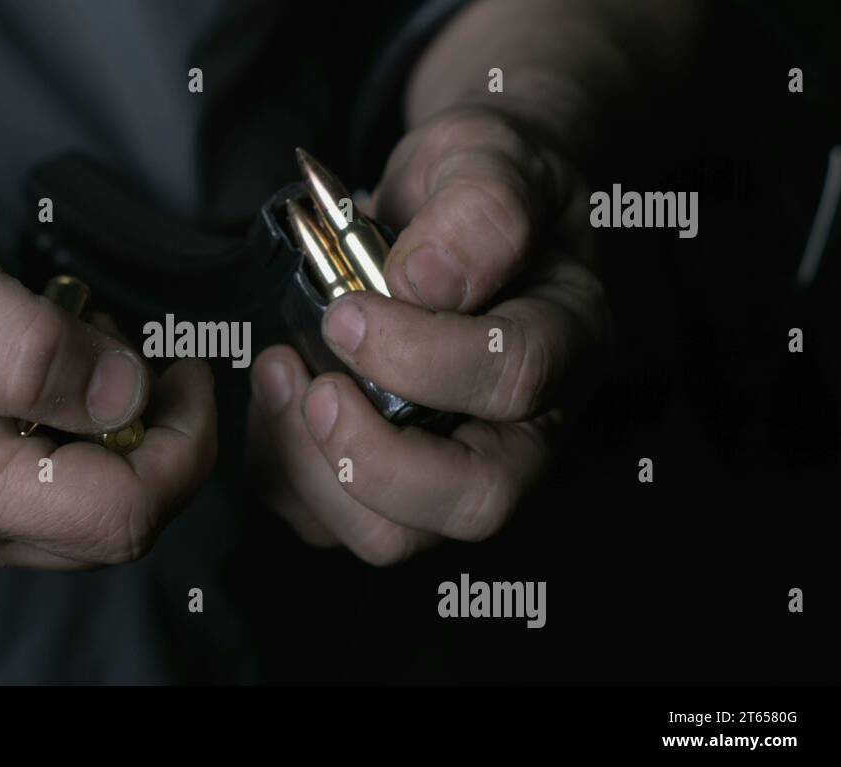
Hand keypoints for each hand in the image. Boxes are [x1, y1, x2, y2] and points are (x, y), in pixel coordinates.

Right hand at [0, 186, 216, 572]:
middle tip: (147, 359)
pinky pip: (29, 509)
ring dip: (112, 449)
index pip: (127, 514)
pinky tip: (40, 387)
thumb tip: (128, 393)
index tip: (183, 370)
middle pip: (111, 532)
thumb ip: (37, 347)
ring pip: (74, 526)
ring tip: (90, 360)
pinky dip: (64, 453)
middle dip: (158, 449)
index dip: (184, 446)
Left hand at [248, 108, 608, 564]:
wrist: (446, 202)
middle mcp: (523, 425)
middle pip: (473, 503)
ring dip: (313, 469)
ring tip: (280, 372)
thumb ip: (478, 209)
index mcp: (565, 341)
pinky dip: (279, 469)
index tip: (348, 311)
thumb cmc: (474, 182)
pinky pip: (326, 519)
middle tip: (318, 387)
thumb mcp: (488, 157)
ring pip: (392, 535)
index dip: (422, 355)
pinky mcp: (386, 480)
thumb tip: (427, 280)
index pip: (515, 381)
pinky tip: (275, 392)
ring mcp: (454, 464)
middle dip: (375, 457)